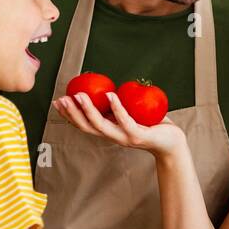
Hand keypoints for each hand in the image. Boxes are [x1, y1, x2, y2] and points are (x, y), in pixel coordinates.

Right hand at [53, 91, 186, 157]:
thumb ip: (117, 105)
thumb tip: (106, 86)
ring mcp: (124, 138)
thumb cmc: (150, 125)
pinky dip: (116, 107)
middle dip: (72, 113)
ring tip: (79, 95)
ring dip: (88, 110)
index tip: (57, 102)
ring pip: (101, 125)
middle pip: (87, 126)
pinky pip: (125, 120)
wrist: (171, 142)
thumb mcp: (129, 113)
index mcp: (109, 131)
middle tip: (63, 99)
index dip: (69, 115)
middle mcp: (113, 137)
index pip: (84, 125)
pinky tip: (110, 95)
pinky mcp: (137, 135)